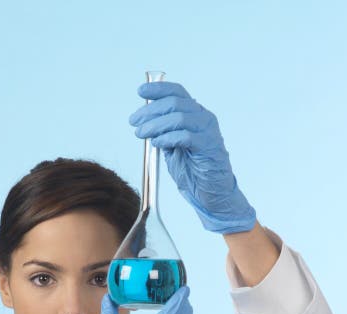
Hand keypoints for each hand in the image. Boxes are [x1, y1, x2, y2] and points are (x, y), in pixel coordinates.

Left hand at [128, 80, 256, 234]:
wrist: (212, 192)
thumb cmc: (193, 170)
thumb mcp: (173, 146)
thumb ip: (163, 132)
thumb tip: (144, 121)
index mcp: (195, 114)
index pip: (177, 92)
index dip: (158, 89)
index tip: (140, 91)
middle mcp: (203, 118)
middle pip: (174, 103)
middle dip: (150, 111)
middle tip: (134, 121)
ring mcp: (208, 132)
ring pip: (179, 117)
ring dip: (156, 124)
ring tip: (142, 133)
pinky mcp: (208, 147)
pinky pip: (186, 136)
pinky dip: (168, 138)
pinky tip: (157, 143)